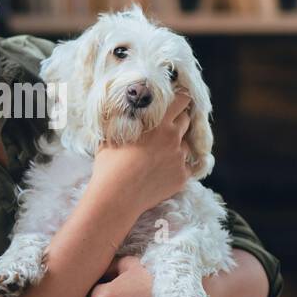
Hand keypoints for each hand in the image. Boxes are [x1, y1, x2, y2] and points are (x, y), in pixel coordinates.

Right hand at [90, 92, 193, 215]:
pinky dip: (178, 166)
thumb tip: (121, 111)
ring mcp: (179, 158)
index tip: (179, 100)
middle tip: (166, 128)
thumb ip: (124, 121)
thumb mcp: (113, 136)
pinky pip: (186, 166)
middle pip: (186, 121)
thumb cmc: (110, 165)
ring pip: (185, 145)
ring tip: (160, 155)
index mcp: (159, 123)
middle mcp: (173, 137)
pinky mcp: (182, 176)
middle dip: (179, 121)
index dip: (182, 99)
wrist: (117, 196)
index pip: (182, 100)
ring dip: (177, 146)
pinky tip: (163, 171)